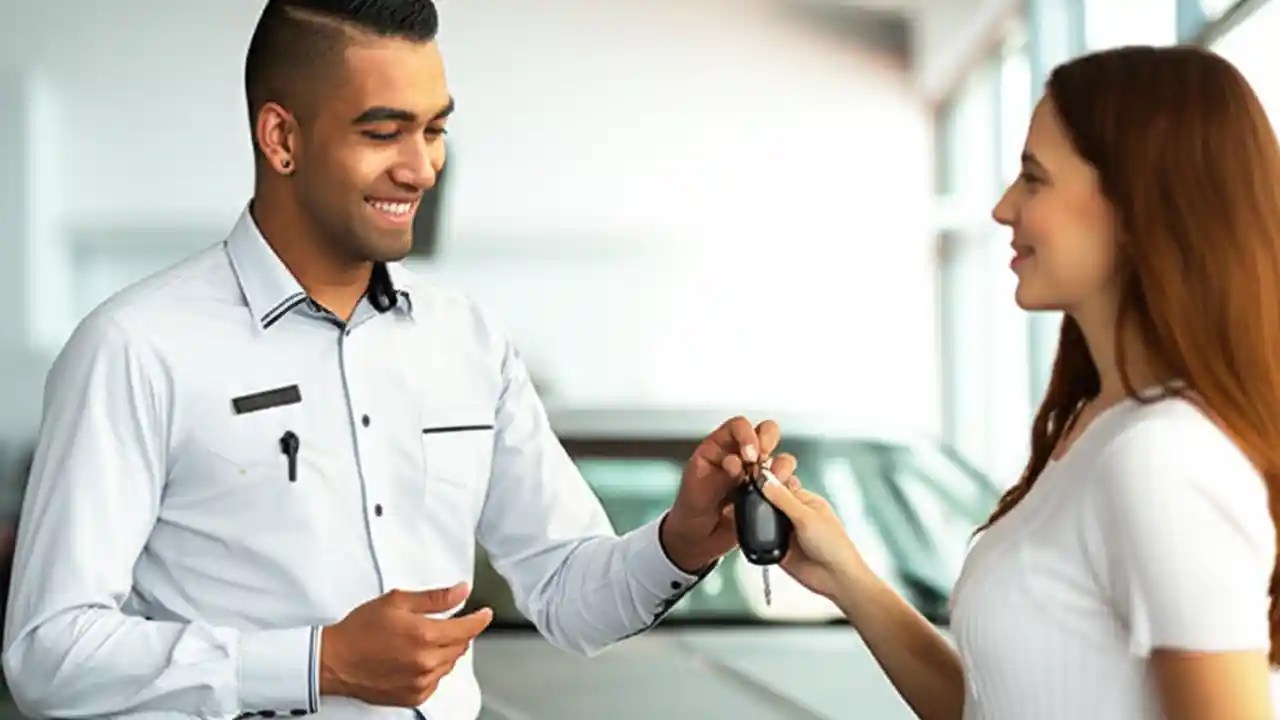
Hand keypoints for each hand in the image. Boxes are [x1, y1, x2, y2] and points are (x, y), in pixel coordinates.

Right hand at [319, 584, 493, 706]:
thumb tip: (461, 591)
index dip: (480, 619)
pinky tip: (417, 658)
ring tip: (423, 639)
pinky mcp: (413, 696)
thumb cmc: (360, 630)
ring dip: (446, 650)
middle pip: (460, 646)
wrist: (336, 661)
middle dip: (459, 632)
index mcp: (425, 635)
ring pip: (450, 664)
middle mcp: (426, 662)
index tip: (485, 614)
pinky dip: (434, 668)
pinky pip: (436, 680)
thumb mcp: (397, 602)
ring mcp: (420, 682)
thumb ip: (435, 598)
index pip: (467, 629)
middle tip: (446, 623)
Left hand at [660, 416, 797, 573]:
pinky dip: (786, 487)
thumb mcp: (697, 493)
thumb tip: (735, 462)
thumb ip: (717, 477)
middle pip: (764, 433)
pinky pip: (784, 484)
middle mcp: (739, 456)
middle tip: (762, 459)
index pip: (736, 427)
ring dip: (780, 466)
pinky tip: (779, 495)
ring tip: (771, 482)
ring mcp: (754, 474)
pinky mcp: (766, 493)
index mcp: (717, 449)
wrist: (696, 540)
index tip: (749, 454)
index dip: (747, 435)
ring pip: (778, 457)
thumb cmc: (690, 511)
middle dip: (768, 442)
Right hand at [758, 473, 871, 602]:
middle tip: (744, 495)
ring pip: (765, 520)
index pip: (782, 485)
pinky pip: (762, 539)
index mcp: (807, 502)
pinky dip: (756, 536)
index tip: (752, 477)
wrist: (835, 578)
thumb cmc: (835, 546)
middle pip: (771, 501)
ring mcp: (787, 532)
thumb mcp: (807, 517)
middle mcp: (796, 516)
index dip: (768, 481)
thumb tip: (766, 480)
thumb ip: (784, 499)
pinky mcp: (779, 548)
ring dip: (757, 518)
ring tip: (745, 513)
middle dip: (760, 500)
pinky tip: (750, 533)